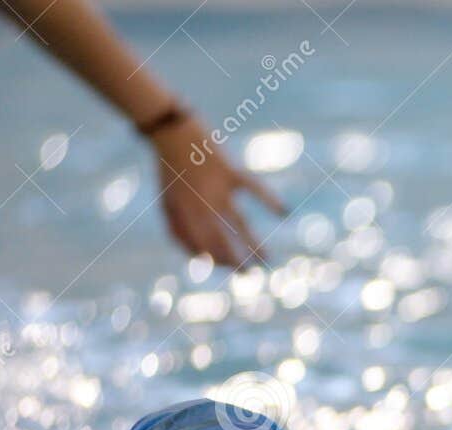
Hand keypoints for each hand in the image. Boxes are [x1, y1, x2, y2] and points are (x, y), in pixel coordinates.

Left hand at [151, 113, 285, 267]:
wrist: (171, 132)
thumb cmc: (170, 172)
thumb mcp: (167, 204)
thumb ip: (178, 231)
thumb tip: (200, 257)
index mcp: (185, 212)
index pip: (203, 246)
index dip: (216, 260)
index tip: (228, 268)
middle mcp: (203, 203)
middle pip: (223, 240)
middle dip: (236, 261)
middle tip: (249, 276)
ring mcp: (219, 188)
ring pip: (240, 222)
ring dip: (254, 244)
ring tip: (267, 259)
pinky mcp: (231, 171)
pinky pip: (254, 188)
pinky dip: (269, 199)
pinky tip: (284, 212)